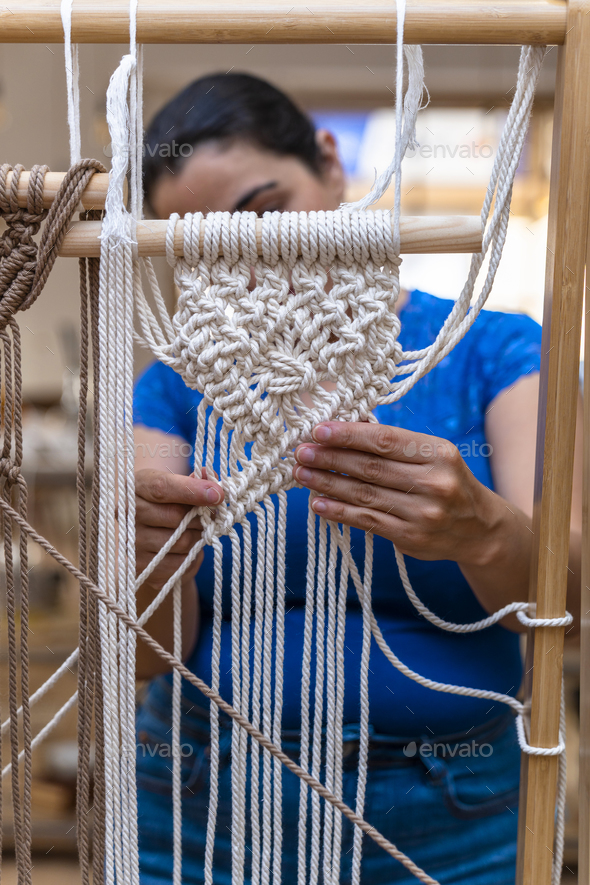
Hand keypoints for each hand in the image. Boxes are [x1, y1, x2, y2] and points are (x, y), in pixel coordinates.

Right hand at [135, 467, 223, 588]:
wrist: (144, 537)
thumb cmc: (164, 505)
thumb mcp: (175, 485)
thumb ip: (195, 479)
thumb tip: (212, 477)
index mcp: (135, 488)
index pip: (162, 487)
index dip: (192, 490)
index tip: (217, 495)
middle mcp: (128, 516)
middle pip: (176, 517)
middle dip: (200, 518)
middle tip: (209, 516)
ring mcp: (132, 544)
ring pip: (182, 542)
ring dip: (198, 538)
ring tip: (195, 532)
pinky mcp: (141, 569)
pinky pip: (180, 565)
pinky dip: (192, 557)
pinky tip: (187, 550)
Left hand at [293, 421, 503, 567]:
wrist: (480, 529)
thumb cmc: (447, 482)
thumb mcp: (433, 455)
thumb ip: (395, 444)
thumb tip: (347, 425)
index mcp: (438, 454)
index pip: (384, 440)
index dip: (348, 434)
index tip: (318, 430)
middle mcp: (434, 483)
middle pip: (370, 467)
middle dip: (330, 458)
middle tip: (300, 451)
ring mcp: (423, 513)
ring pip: (364, 495)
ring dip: (327, 484)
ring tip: (302, 474)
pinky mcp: (411, 538)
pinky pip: (367, 521)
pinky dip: (339, 512)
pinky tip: (318, 503)